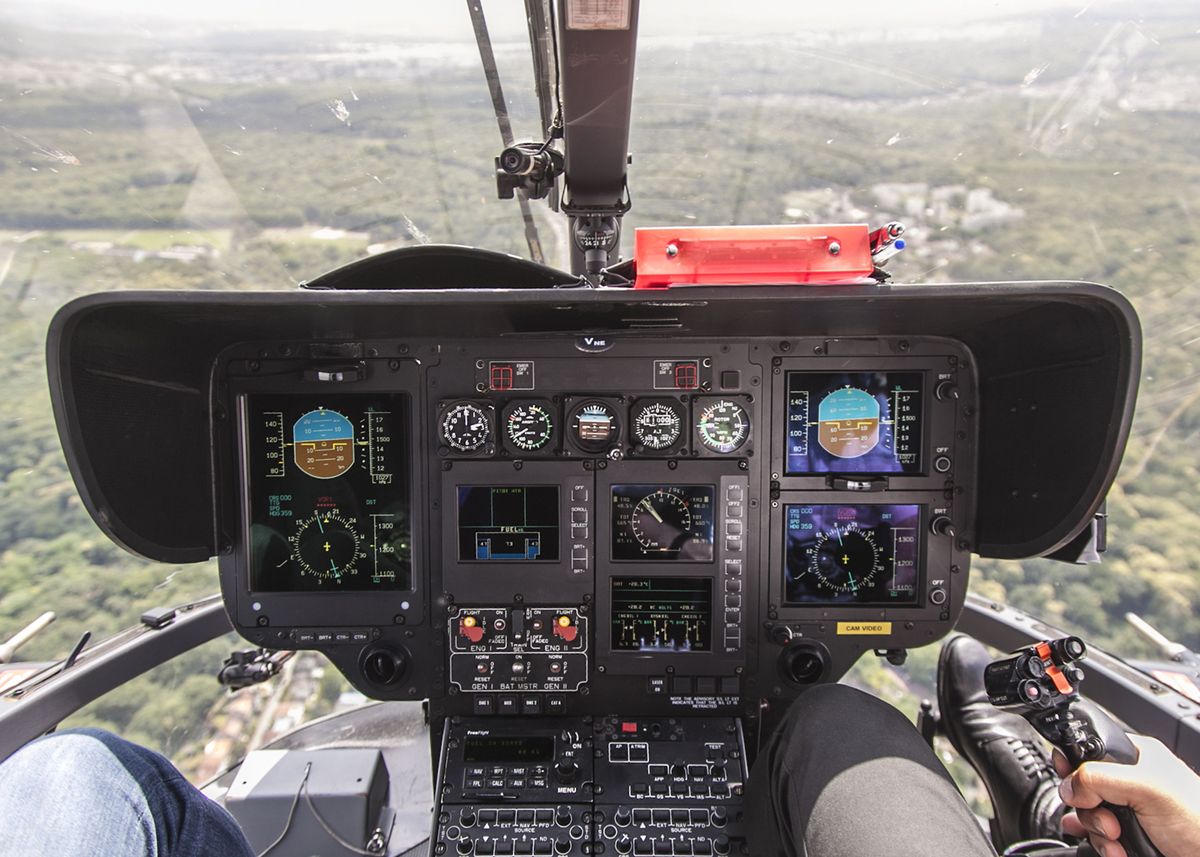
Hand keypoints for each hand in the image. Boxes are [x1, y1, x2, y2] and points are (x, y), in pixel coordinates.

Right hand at [1053, 735, 1199, 856]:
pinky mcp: (1128, 835)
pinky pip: (1096, 836)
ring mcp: (1129, 810)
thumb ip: (1101, 778)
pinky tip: (1112, 849)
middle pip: (1083, 788)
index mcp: (1136, 757)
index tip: (1074, 785)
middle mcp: (1130, 782)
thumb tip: (1068, 786)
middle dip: (1090, 809)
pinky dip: (1100, 845)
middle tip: (1111, 821)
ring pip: (1088, 815)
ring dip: (1097, 832)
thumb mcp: (1149, 789)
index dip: (1074, 766)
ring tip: (1119, 841)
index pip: (1088, 751)